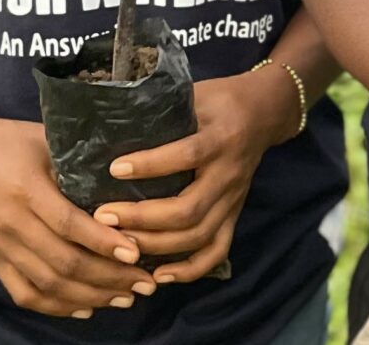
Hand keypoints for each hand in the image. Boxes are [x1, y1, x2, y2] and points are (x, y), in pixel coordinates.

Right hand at [0, 108, 153, 318]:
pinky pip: (24, 293)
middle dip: (109, 277)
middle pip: (63, 263)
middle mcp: (11, 225)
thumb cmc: (7, 140)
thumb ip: (79, 161)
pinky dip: (57, 307)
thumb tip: (128, 176)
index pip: (68, 225)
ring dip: (90, 296)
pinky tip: (87, 308)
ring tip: (126, 296)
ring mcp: (0, 247)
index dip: (103, 242)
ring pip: (47, 285)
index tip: (136, 253)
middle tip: (145, 282)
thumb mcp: (46, 139)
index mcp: (26, 191)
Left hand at [91, 70, 300, 283]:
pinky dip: (189, 269)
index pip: (187, 155)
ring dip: (157, 245)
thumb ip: (163, 111)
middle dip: (142, 218)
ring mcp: (234, 199)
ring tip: (119, 244)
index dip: (151, 165)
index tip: (114, 169)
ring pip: (199, 234)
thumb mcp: (195, 95)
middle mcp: (229, 173)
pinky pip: (216, 250)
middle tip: (103, 216)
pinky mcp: (234, 214)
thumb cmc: (220, 101)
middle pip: (189, 208)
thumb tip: (111, 121)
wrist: (265, 112)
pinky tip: (158, 275)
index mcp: (221, 138)